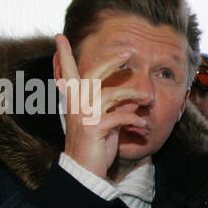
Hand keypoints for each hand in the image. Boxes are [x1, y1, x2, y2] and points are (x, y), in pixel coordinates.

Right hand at [54, 33, 149, 178]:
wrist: (84, 170)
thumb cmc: (95, 144)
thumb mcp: (105, 121)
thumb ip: (113, 107)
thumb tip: (132, 98)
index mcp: (75, 101)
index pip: (68, 73)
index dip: (64, 56)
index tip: (59, 37)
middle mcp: (76, 104)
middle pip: (92, 75)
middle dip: (110, 62)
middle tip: (127, 53)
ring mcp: (83, 115)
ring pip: (110, 94)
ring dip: (132, 94)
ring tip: (147, 99)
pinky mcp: (93, 128)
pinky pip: (118, 117)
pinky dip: (134, 120)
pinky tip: (142, 126)